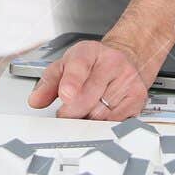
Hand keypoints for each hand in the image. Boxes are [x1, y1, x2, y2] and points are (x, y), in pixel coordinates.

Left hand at [28, 39, 150, 120]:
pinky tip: (101, 112)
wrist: (124, 60)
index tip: (65, 94)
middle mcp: (112, 62)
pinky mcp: (138, 97)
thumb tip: (36, 101)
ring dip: (87, 118)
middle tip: (66, 113)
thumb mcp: (65, 66)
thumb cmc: (92, 65)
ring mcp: (128, 79)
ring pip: (101, 114)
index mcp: (90, 51)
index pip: (80, 66)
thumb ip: (48, 84)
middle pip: (88, 97)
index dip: (72, 82)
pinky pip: (115, 121)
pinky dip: (104, 123)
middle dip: (72, 112)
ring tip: (86, 108)